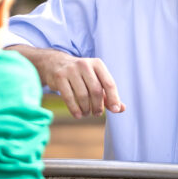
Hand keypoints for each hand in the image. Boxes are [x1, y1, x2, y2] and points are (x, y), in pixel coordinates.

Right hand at [9, 45, 124, 118]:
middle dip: (98, 106)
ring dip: (86, 109)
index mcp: (97, 64)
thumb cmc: (81, 76)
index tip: (115, 110)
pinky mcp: (59, 77)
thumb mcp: (96, 80)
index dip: (114, 98)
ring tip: (87, 113)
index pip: (109, 83)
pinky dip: (75, 109)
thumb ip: (108, 95)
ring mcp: (71, 70)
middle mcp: (84, 64)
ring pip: (82, 95)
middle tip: (97, 113)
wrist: (56, 63)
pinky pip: (69, 97)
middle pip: (96, 91)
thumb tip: (121, 109)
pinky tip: (78, 115)